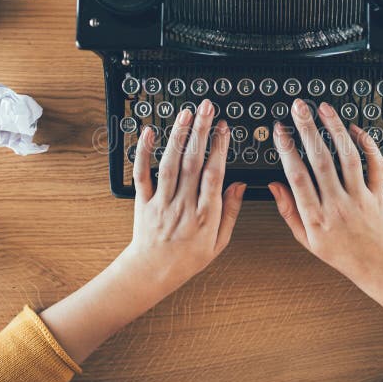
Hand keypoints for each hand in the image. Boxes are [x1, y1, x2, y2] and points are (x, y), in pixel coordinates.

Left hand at [127, 98, 245, 292]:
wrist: (152, 272)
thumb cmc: (187, 259)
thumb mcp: (219, 242)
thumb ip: (230, 212)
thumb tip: (241, 186)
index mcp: (205, 215)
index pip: (214, 175)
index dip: (220, 149)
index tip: (225, 128)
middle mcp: (183, 205)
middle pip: (193, 162)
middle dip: (202, 132)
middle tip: (207, 108)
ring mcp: (161, 202)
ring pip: (169, 164)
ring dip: (178, 136)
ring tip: (186, 113)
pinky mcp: (143, 201)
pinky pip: (141, 174)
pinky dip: (143, 152)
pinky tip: (149, 132)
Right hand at [268, 99, 382, 289]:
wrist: (376, 264)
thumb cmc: (340, 252)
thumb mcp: (306, 238)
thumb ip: (288, 211)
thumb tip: (274, 186)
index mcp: (315, 216)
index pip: (297, 176)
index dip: (286, 150)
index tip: (279, 130)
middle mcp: (337, 204)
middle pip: (320, 160)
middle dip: (307, 129)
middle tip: (299, 107)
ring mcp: (359, 197)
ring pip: (347, 157)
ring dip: (335, 129)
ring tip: (324, 109)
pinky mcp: (378, 193)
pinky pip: (375, 164)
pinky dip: (367, 144)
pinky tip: (355, 128)